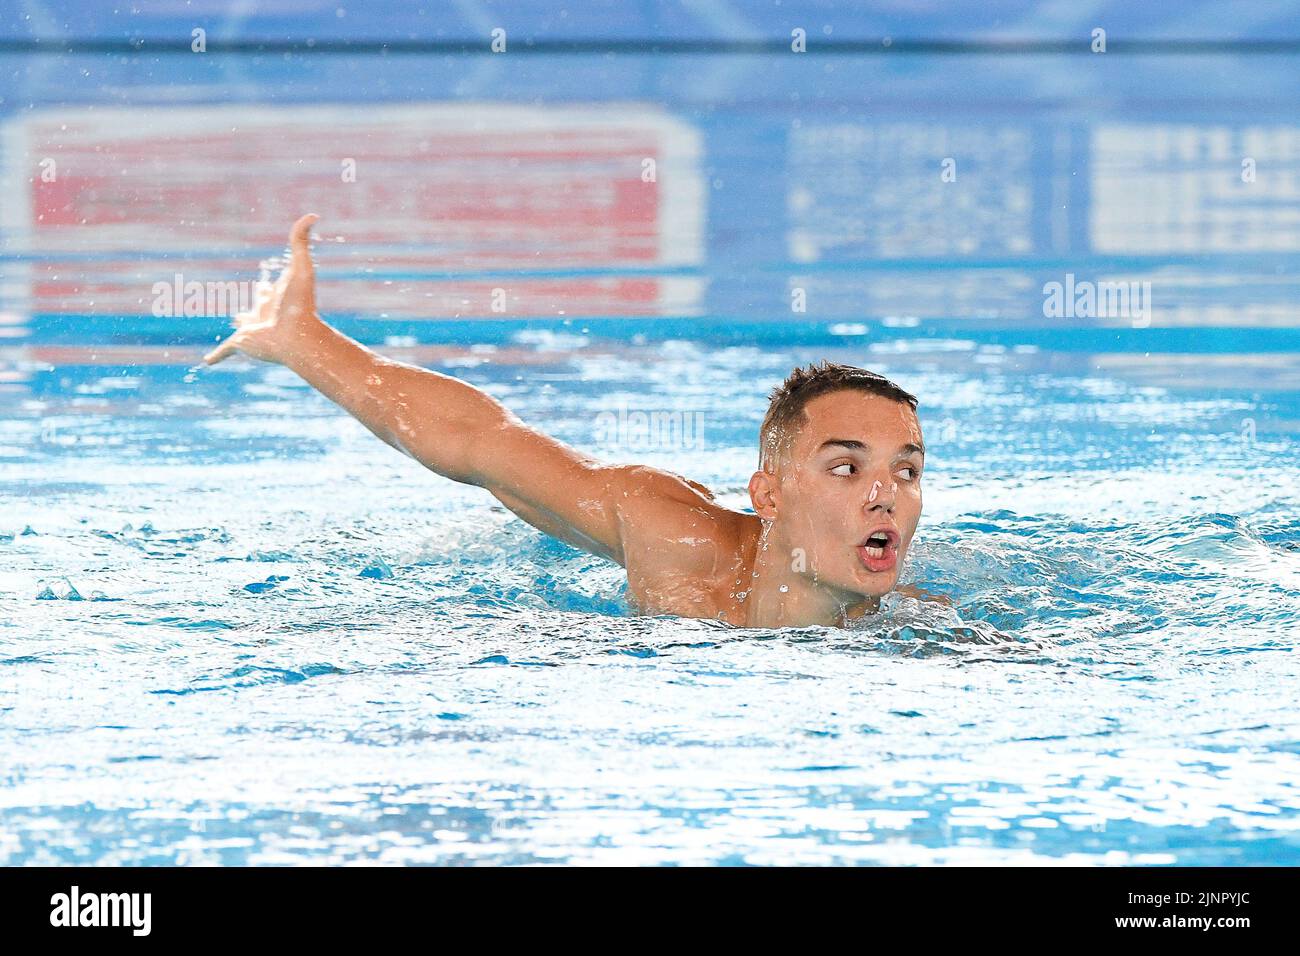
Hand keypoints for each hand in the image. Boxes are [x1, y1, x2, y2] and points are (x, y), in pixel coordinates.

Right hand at [203, 213, 322, 366]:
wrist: (297, 337)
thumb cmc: (300, 304)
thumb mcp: (301, 267)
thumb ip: (301, 240)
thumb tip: (313, 214)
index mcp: (274, 298)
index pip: (268, 289)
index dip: (268, 285)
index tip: (265, 280)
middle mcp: (264, 314)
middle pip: (257, 306)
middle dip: (256, 302)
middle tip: (256, 299)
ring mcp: (253, 330)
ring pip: (244, 326)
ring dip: (241, 326)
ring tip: (238, 323)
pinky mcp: (242, 343)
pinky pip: (226, 351)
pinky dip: (217, 356)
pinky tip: (209, 362)